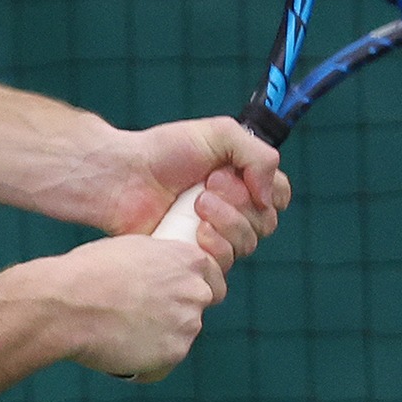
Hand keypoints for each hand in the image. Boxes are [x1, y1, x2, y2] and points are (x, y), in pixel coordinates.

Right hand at [26, 236, 224, 379]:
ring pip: (181, 334)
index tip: (177, 295)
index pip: (212, 278)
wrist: (68, 304)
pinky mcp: (173, 353)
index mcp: (188, 259)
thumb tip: (159, 274)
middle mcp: (195, 291)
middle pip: (197, 307)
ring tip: (124, 332)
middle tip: (143, 315)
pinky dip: (150, 360)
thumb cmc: (88, 271)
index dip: (194, 287)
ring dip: (162, 336)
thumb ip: (158, 262)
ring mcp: (187, 324)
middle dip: (177, 312)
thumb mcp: (132, 249)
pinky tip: (123, 350)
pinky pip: (166, 360)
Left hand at [103, 117, 291, 272]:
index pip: (278, 195)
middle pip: (265, 223)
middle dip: (240, 203)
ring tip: (195, 205)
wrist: (122, 177)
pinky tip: (195, 233)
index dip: (268, 190)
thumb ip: (258, 155)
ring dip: (228, 222)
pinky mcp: (194, 258)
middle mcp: (231, 210)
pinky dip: (215, 248)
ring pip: (247, 245)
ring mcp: (213, 236)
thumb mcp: (219, 134)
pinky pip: (224, 266)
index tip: (240, 176)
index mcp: (241, 181)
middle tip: (206, 185)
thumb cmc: (164, 152)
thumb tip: (270, 196)